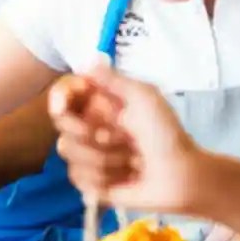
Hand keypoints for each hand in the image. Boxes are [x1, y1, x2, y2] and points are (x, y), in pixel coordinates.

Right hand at [49, 62, 201, 213]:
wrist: (180, 177)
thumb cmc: (166, 135)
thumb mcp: (145, 99)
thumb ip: (114, 79)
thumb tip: (89, 59)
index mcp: (101, 103)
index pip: (64, 94)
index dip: (60, 99)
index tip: (62, 107)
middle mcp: (91, 125)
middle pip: (62, 126)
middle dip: (91, 135)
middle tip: (121, 139)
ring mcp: (89, 154)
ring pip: (68, 153)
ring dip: (103, 159)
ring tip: (130, 161)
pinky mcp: (91, 181)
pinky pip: (76, 177)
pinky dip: (102, 179)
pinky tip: (123, 179)